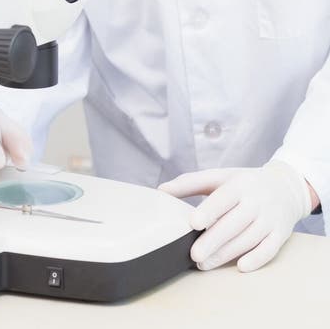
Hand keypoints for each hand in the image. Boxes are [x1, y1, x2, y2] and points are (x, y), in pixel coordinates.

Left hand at [158, 161, 311, 271]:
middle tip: (194, 255)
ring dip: (227, 253)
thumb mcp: (220, 177)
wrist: (285, 187)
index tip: (193, 223)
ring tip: (204, 264)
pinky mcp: (280, 234)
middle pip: (234, 223)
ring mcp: (270, 218)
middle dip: (214, 240)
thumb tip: (161, 191)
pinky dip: (256, 259)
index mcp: (239, 184)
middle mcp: (256, 201)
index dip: (209, 211)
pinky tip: (240, 267)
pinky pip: (269, 249)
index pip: (223, 198)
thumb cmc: (244, 183)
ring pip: (249, 239)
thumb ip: (190, 183)